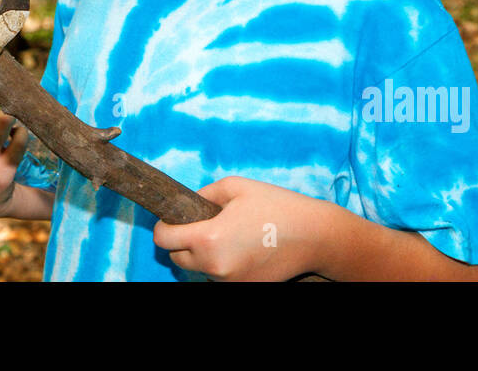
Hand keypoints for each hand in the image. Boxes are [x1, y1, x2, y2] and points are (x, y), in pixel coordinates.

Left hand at [151, 176, 325, 280]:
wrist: (313, 236)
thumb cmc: (275, 206)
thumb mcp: (235, 187)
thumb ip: (204, 194)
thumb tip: (187, 202)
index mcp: (208, 238)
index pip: (164, 240)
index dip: (164, 226)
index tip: (173, 219)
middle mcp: (214, 266)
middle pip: (177, 258)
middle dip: (183, 242)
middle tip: (203, 224)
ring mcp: (229, 282)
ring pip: (199, 268)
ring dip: (204, 254)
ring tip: (230, 235)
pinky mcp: (244, 289)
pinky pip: (220, 276)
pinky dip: (223, 264)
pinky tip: (242, 248)